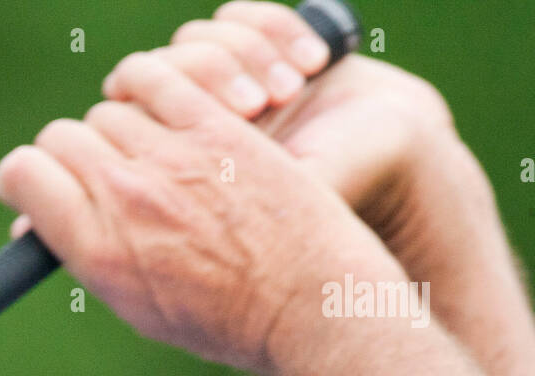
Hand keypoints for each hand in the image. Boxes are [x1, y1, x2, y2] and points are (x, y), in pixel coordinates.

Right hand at [0, 52, 400, 375]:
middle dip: (68, 154)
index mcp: (97, 250)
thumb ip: (84, 256)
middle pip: (61, 137)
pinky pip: (158, 76)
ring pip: (108, 109)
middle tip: (95, 171)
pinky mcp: (217, 126)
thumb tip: (36, 225)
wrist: (308, 306)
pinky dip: (149, 85)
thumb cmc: (225, 319)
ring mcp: (172, 157)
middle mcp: (126, 198)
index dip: (23, 177)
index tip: (36, 184)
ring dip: (116, 126)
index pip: (21, 174)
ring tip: (139, 148)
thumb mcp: (135, 306)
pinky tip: (161, 105)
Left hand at [157, 2, 460, 229]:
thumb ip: (212, 187)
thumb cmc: (333, 189)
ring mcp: (224, 83)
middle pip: (170, 61)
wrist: (396, 154)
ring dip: (255, 52)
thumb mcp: (270, 197)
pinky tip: (315, 63)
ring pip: (203, 35)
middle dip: (221, 71)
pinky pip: (240, 16)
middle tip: (270, 103)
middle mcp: (192, 121)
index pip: (138, 101)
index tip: (243, 118)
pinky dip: (279, 31)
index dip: (184, 92)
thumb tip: (159, 175)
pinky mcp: (257, 52)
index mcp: (179, 160)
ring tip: (295, 88)